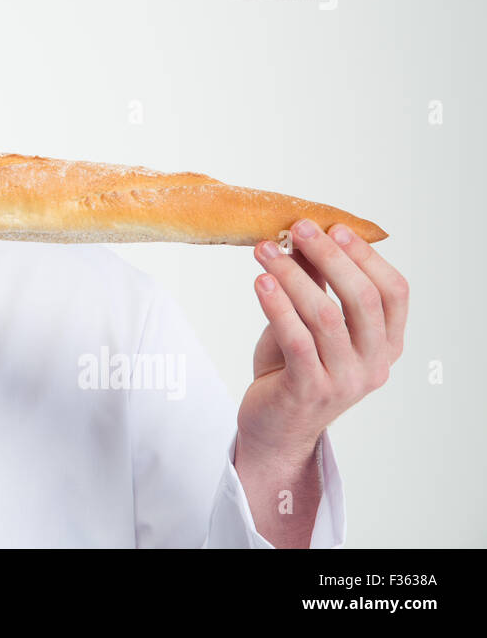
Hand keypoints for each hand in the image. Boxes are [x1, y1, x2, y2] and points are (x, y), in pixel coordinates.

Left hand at [239, 218, 408, 460]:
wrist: (274, 428)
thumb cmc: (293, 369)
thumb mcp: (309, 323)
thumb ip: (314, 286)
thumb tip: (305, 236)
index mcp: (386, 345)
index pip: (394, 293)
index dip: (367, 257)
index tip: (335, 228)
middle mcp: (374, 364)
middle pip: (363, 299)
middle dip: (330, 256)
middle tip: (297, 228)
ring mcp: (345, 381)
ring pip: (326, 316)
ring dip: (293, 275)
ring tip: (264, 251)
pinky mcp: (310, 391)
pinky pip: (297, 340)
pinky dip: (278, 305)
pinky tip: (260, 282)